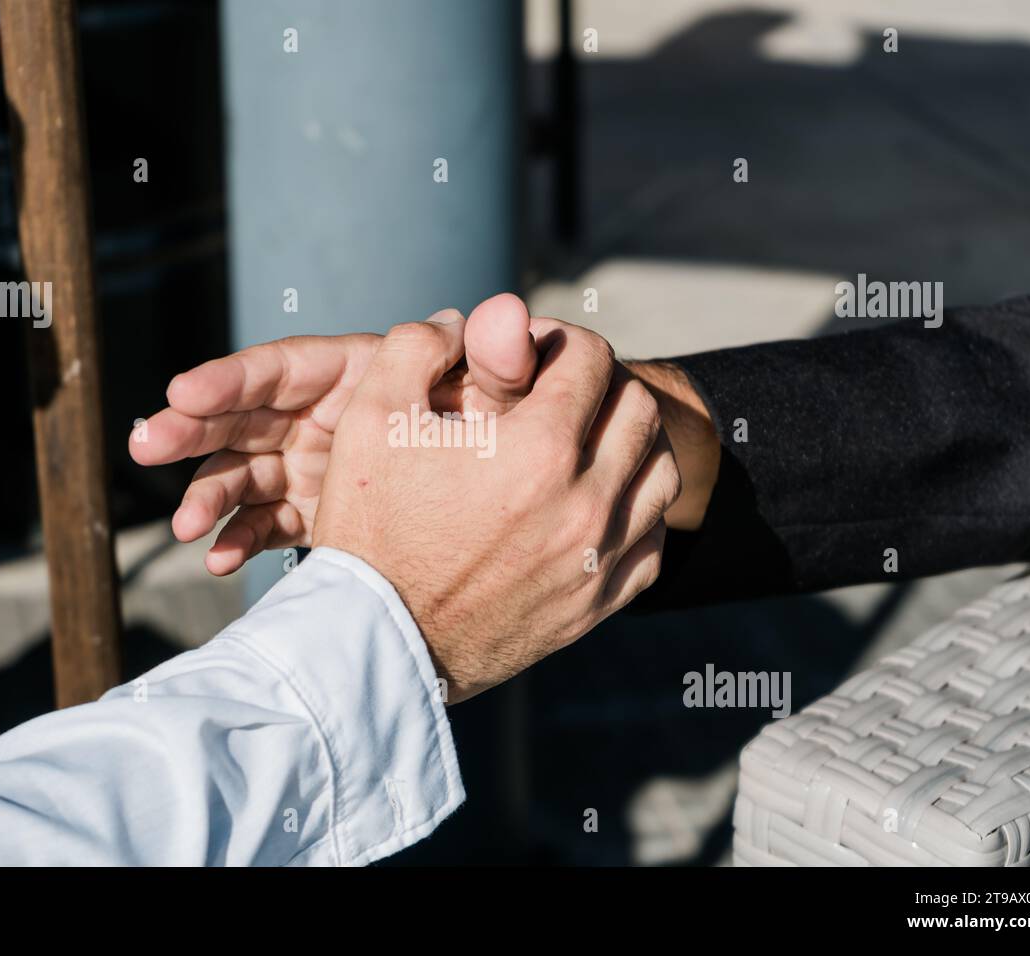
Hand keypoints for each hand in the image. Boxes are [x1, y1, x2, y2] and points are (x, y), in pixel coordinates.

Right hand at [129, 294, 537, 574]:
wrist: (503, 528)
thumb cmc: (503, 447)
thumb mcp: (493, 404)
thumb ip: (492, 363)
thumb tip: (510, 311)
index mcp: (356, 376)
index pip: (284, 367)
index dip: (233, 375)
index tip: (181, 390)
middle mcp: (325, 416)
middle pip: (246, 415)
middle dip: (194, 428)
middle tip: (146, 444)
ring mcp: (317, 467)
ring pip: (248, 472)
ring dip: (210, 495)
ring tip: (185, 527)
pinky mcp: (318, 514)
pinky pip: (269, 522)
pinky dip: (244, 539)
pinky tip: (222, 561)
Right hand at [312, 314, 680, 701]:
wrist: (375, 642)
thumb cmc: (369, 529)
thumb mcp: (369, 420)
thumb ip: (416, 346)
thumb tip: (462, 320)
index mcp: (538, 449)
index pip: (591, 358)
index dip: (559, 340)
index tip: (531, 355)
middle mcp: (584, 503)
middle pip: (637, 409)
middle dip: (600, 385)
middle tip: (557, 394)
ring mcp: (597, 559)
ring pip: (660, 472)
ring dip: (629, 443)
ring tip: (583, 444)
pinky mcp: (597, 603)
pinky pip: (652, 539)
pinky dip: (634, 509)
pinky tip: (591, 503)